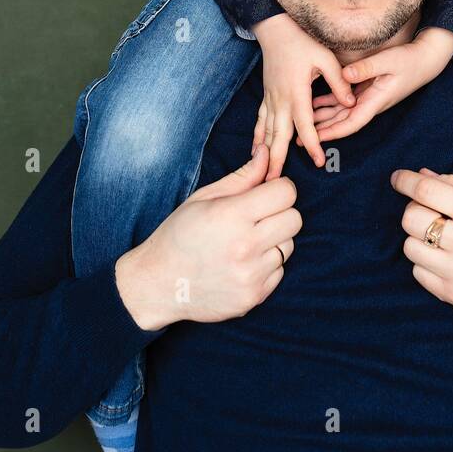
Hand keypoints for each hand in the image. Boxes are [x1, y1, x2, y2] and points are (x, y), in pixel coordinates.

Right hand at [114, 144, 302, 330]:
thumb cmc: (178, 235)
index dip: (278, 188)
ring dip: (273, 241)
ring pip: (289, 246)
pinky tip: (241, 264)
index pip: (286, 193)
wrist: (158, 284)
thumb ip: (242, 177)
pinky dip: (266, 266)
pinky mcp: (254, 297)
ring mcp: (251, 275)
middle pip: (294, 219)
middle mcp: (245, 246)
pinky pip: (279, 271)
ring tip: (244, 243)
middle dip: (280, 213)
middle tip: (257, 217)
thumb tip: (266, 154)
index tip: (266, 193)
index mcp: (232, 215)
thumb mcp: (204, 198)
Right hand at [251, 13, 355, 177]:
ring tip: (262, 173)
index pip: (305, 125)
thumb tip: (351, 102)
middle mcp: (280, 100)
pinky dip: (257, 137)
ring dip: (265, 153)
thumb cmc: (302, 42)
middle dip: (277, 159)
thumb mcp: (326, 58)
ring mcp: (270, 99)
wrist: (275, 30)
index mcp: (297, 93)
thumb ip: (338, 82)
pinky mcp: (266, 95)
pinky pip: (260, 121)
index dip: (312, 144)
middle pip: (279, 135)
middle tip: (274, 181)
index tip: (317, 161)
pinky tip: (255, 150)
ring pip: (266, 131)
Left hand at [297, 27, 452, 148]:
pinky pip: (345, 101)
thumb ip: (367, 68)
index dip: (334, 131)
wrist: (425, 59)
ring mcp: (369, 98)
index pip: (352, 122)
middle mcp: (371, 103)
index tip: (316, 137)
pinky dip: (329, 103)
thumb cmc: (409, 60)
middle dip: (322, 130)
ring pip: (342, 113)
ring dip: (323, 118)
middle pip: (343, 122)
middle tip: (299, 139)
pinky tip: (314, 104)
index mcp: (376, 101)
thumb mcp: (389, 61)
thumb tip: (345, 74)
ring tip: (301, 123)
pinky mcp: (367, 90)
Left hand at [390, 166, 452, 331]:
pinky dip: (426, 262)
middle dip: (413, 209)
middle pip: (411, 219)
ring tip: (440, 236)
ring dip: (419, 237)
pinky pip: (418, 273)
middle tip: (428, 210)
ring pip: (410, 248)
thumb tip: (423, 174)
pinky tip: (445, 258)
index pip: (426, 191)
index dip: (405, 180)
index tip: (398, 178)